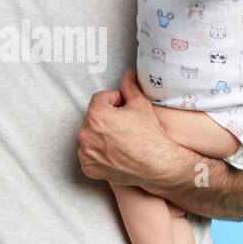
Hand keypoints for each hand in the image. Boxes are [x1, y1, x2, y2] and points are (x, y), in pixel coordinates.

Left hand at [76, 69, 174, 186]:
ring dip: (101, 135)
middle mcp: (86, 134)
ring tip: (121, 140)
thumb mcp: (140, 105)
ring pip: (90, 135)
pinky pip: (90, 155)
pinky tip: (115, 153)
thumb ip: (129, 86)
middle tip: (125, 126)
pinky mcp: (89, 167)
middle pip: (93, 117)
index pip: (100, 98)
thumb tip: (127, 75)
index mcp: (96, 115)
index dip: (115, 101)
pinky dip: (99, 153)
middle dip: (107, 118)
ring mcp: (86, 153)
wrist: (157, 166)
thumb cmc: (150, 137)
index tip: (125, 109)